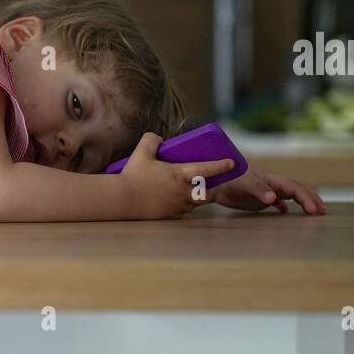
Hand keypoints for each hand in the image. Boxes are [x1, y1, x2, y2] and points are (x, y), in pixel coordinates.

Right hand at [121, 132, 238, 218]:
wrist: (122, 199)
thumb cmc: (132, 176)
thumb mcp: (141, 152)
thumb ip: (151, 140)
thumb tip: (159, 138)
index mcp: (178, 175)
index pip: (206, 170)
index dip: (221, 166)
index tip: (232, 163)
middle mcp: (182, 192)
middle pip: (208, 194)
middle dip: (212, 189)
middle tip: (211, 184)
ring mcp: (176, 205)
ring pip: (196, 203)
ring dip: (198, 197)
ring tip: (193, 190)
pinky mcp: (169, 214)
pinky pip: (183, 210)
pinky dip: (184, 204)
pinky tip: (177, 199)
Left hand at [213, 166, 326, 213]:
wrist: (215, 181)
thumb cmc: (230, 178)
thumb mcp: (245, 183)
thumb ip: (259, 190)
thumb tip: (275, 199)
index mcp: (274, 179)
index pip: (295, 188)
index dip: (306, 198)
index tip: (315, 210)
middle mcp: (274, 184)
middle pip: (298, 191)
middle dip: (311, 200)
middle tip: (323, 212)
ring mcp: (269, 191)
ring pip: (291, 196)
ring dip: (303, 202)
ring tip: (314, 212)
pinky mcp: (261, 198)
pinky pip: (278, 201)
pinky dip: (285, 206)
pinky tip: (286, 212)